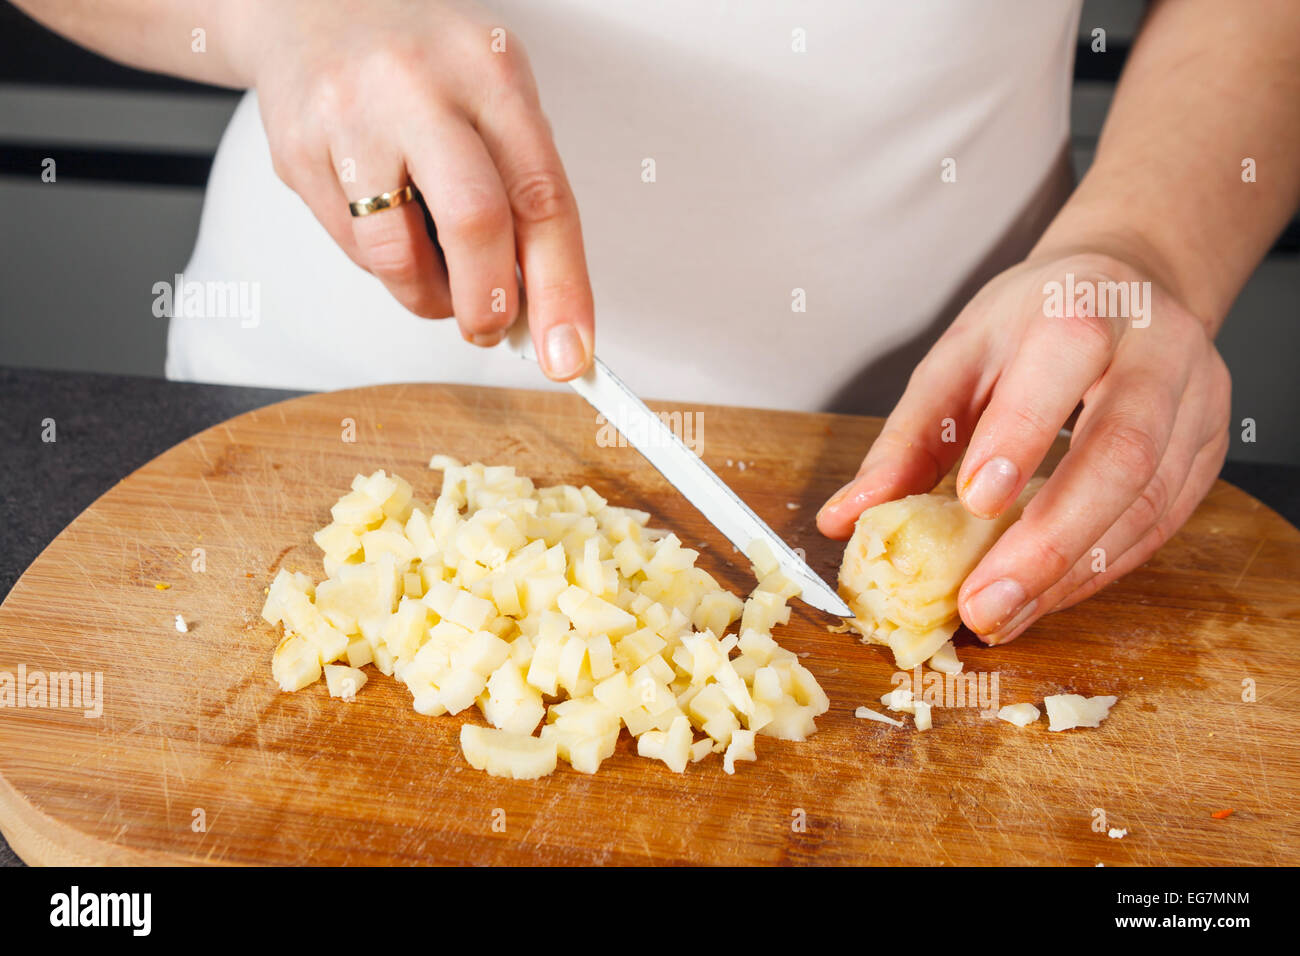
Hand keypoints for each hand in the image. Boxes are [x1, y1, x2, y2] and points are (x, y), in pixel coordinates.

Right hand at [227, 0, 593, 378]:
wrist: (306, 5)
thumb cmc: (419, 62)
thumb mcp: (491, 95)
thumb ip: (520, 187)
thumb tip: (540, 299)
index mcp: (490, 72)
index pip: (542, 197)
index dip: (563, 288)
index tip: (569, 352)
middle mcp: (420, 88)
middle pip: (474, 223)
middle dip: (489, 303)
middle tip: (493, 330)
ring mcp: (351, 119)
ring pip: (398, 256)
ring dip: (430, 297)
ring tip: (438, 281)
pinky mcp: (299, 153)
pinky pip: (355, 249)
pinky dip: (386, 266)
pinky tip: (389, 227)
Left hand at [817, 252, 1230, 643]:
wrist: (1127, 286)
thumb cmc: (1030, 321)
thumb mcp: (958, 357)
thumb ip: (906, 437)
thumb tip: (842, 518)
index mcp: (1082, 305)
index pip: (1063, 360)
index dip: (1022, 434)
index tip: (973, 502)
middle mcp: (1156, 352)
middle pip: (1122, 453)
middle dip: (1049, 541)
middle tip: (983, 604)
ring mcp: (1196, 404)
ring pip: (1148, 504)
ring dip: (1070, 574)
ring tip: (1002, 615)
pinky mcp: (1209, 451)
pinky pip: (1160, 526)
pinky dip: (1097, 572)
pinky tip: (1045, 598)